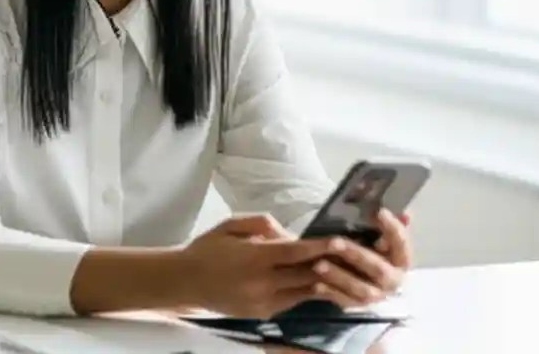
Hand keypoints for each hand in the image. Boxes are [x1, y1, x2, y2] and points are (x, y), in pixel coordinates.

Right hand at [175, 214, 342, 318]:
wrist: (185, 282)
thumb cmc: (207, 249)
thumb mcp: (231, 225)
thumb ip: (261, 224)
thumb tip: (289, 234)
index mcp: (253, 258)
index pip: (295, 253)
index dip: (320, 247)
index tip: (341, 242)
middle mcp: (261, 283)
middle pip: (306, 275)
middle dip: (331, 266)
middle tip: (353, 257)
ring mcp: (263, 302)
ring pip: (304, 292)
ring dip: (325, 282)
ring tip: (345, 272)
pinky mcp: (263, 313)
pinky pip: (293, 301)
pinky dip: (309, 291)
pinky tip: (322, 283)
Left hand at [309, 209, 412, 308]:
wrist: (363, 277)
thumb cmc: (371, 250)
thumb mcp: (378, 235)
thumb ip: (388, 227)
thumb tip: (405, 214)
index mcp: (401, 261)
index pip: (402, 244)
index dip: (393, 229)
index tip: (379, 212)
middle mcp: (393, 281)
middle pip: (378, 269)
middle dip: (355, 254)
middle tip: (333, 242)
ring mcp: (376, 295)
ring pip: (361, 289)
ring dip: (339, 276)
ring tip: (318, 265)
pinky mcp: (358, 305)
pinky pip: (345, 301)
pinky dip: (331, 293)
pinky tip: (316, 284)